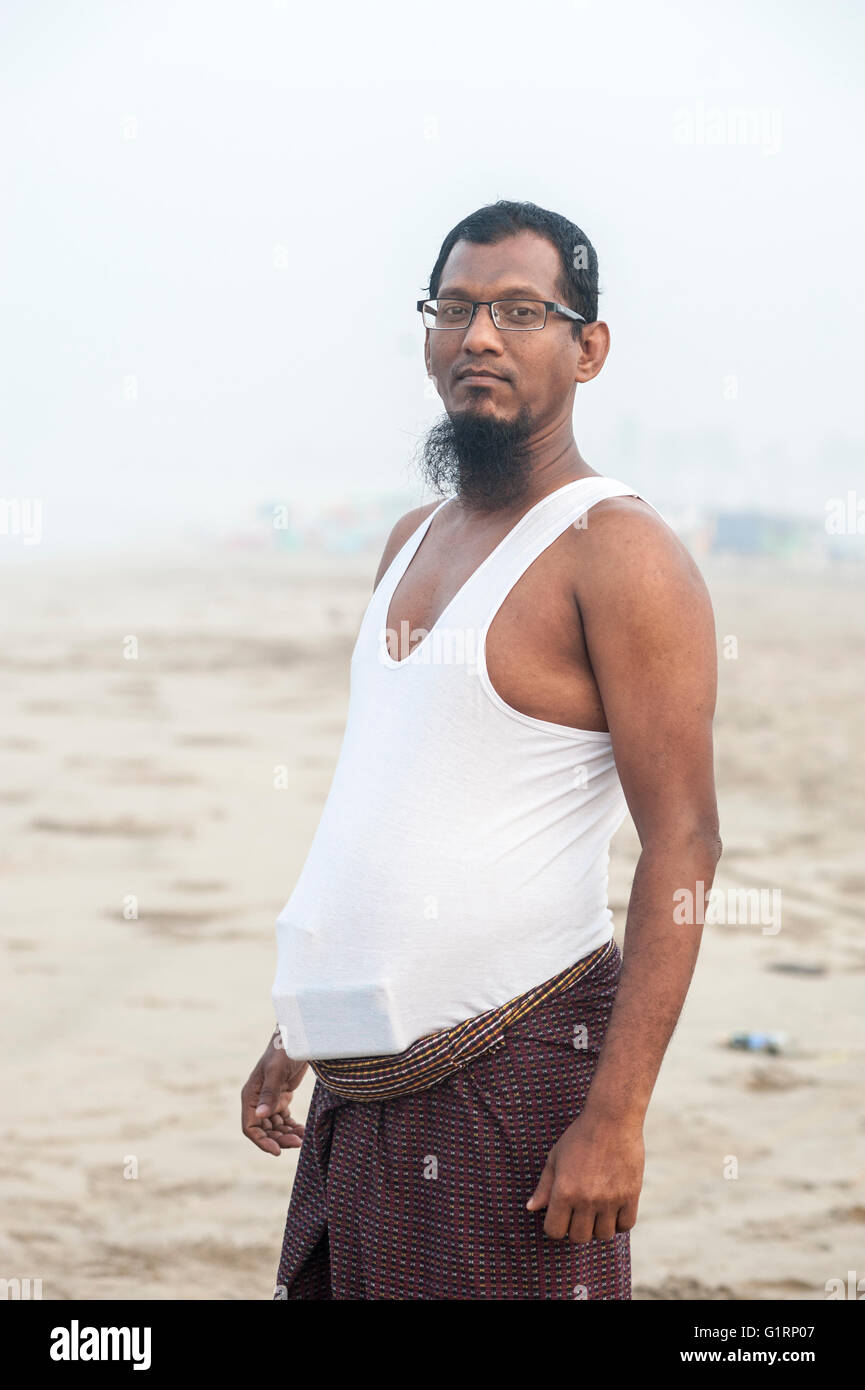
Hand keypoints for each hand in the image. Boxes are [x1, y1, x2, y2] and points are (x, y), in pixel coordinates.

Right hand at [241, 1031, 308, 1156]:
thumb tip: (260, 1115)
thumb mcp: (276, 1071)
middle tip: (299, 1142)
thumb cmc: (284, 1050)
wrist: (298, 1037)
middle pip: (264, 1130)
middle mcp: (257, 1100)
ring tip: (304, 1138)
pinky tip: (304, 1131)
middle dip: (280, 1139)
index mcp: (250, 1095)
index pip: (250, 1127)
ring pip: (275, 1127)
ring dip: (287, 1135)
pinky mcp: (282, 1098)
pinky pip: (285, 1119)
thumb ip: (269, 1093)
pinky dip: (293, 1127)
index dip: (262, 1142)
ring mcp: (270, 1100)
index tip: (278, 1151)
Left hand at [526, 1109, 643, 1241]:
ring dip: (599, 1227)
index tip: (560, 1217)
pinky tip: (614, 1209)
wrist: (612, 1119)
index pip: (554, 1231)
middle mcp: (586, 1199)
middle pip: (579, 1237)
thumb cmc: (579, 1136)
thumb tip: (530, 1208)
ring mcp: (610, 1199)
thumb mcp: (555, 1158)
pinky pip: (626, 1225)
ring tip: (597, 1210)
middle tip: (579, 1214)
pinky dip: (619, 1222)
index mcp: (564, 1191)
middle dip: (576, 1229)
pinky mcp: (631, 1195)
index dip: (555, 1227)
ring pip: (603, 1235)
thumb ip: (544, 1186)